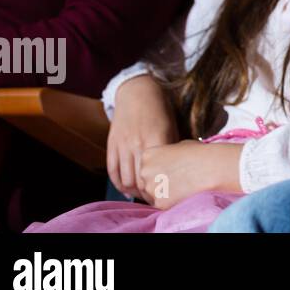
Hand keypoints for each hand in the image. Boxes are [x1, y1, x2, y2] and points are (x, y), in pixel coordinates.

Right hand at [106, 74, 178, 199]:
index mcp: (156, 139)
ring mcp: (122, 146)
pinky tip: (128, 189)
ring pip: (125, 180)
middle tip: (156, 198)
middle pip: (139, 181)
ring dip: (134, 192)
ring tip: (144, 194)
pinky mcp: (111, 145)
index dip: (161, 188)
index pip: (157, 173)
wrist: (137, 92)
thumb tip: (178, 170)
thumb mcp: (173, 126)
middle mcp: (137, 144)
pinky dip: (119, 184)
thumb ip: (172, 148)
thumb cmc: (161, 109)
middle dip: (148, 194)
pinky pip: (112, 171)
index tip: (168, 194)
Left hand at [136, 140, 242, 209]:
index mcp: (147, 155)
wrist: (212, 167)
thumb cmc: (199, 153)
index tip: (173, 168)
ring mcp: (151, 188)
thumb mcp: (179, 146)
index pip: (146, 166)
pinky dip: (172, 201)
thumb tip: (165, 162)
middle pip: (146, 181)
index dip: (159, 169)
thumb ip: (166, 155)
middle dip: (159, 181)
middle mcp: (144, 171)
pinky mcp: (160, 203)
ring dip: (165, 192)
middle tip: (178, 178)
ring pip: (154, 194)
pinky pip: (162, 204)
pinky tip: (185, 192)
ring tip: (183, 185)